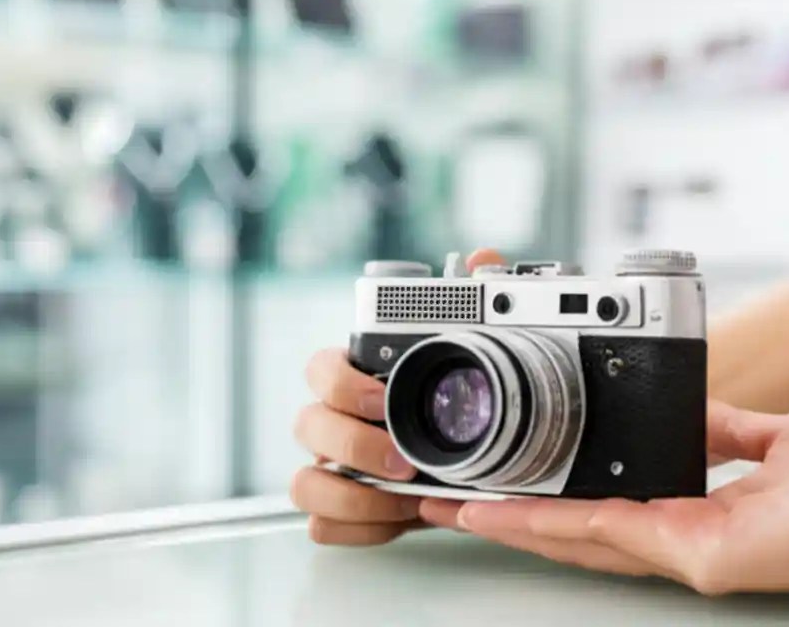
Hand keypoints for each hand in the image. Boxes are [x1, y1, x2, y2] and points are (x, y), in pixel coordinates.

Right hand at [291, 249, 505, 544]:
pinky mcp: (340, 509)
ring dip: (352, 496)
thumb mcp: (475, 350)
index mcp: (357, 376)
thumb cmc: (455, 398)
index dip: (342, 385)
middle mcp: (334, 419)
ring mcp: (332, 466)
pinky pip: (321, 525)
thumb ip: (479, 300)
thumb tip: (485, 258)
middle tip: (403, 461)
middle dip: (354, 448)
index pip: (320, 369)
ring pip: (303, 484)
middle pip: (306, 427)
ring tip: (404, 500)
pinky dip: (357, 529)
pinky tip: (397, 520)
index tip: (381, 400)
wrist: (468, 462)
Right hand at [419, 402, 788, 594]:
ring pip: (582, 539)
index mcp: (708, 516)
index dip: (548, 499)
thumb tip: (690, 409)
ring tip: (449, 507)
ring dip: (513, 524)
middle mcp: (693, 544)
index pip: (608, 509)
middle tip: (443, 501)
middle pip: (579, 533)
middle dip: (510, 518)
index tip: (499, 476)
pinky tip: (510, 511)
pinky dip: (557, 522)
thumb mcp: (782, 443)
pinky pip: (617, 534)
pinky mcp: (713, 557)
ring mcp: (699, 557)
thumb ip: (728, 433)